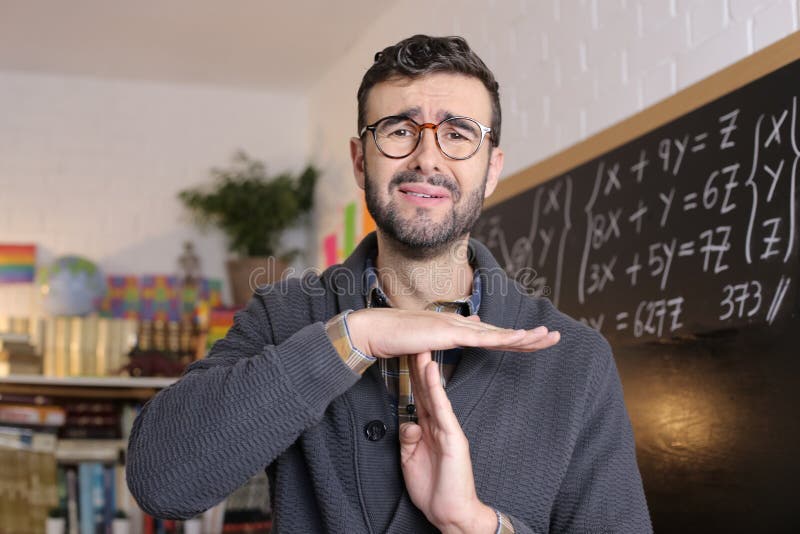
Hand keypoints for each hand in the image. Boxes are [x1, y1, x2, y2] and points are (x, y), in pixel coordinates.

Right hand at [346, 308, 559, 358]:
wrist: (377, 329)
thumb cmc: (398, 337)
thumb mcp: (429, 339)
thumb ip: (450, 335)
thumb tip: (469, 327)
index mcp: (459, 328)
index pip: (494, 336)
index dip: (517, 339)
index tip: (538, 341)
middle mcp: (462, 324)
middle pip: (503, 332)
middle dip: (531, 336)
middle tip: (556, 337)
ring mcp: (456, 327)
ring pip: (498, 333)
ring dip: (525, 336)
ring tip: (547, 337)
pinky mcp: (448, 333)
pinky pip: (481, 338)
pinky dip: (503, 338)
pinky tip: (520, 339)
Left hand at [399, 351, 498, 532]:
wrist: (451, 513)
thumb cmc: (434, 489)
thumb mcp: (411, 461)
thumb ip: (408, 439)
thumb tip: (407, 422)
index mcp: (429, 428)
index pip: (419, 396)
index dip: (411, 376)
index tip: (404, 355)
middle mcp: (439, 424)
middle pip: (426, 389)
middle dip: (419, 366)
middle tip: (414, 341)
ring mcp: (448, 429)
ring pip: (435, 394)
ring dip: (427, 371)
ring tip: (422, 348)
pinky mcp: (454, 437)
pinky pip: (442, 409)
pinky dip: (436, 390)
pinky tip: (432, 374)